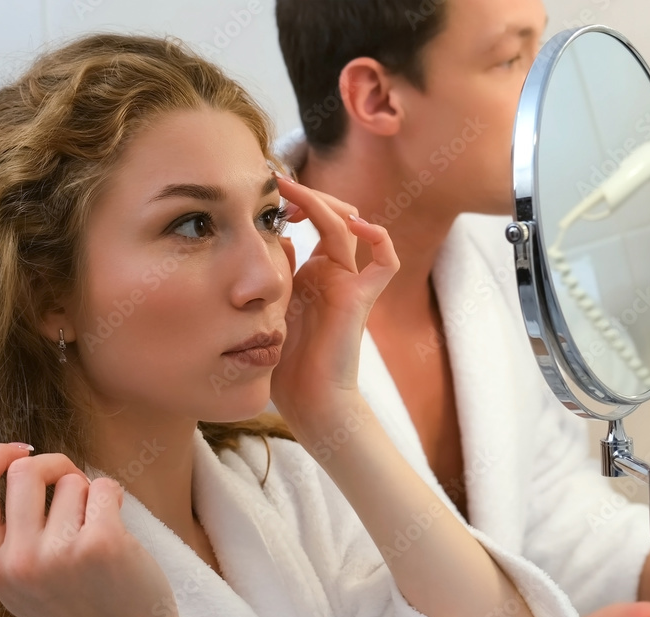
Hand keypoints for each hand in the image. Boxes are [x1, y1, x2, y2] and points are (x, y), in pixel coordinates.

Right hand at [0, 443, 186, 616]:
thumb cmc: (72, 601)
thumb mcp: (14, 578)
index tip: (21, 451)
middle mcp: (19, 561)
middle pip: (24, 470)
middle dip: (55, 466)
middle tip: (74, 486)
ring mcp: (59, 554)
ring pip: (70, 480)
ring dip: (88, 494)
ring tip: (94, 527)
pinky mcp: (101, 544)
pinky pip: (103, 486)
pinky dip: (113, 496)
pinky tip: (116, 525)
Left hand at [270, 175, 398, 431]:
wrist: (307, 401)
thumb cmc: (284, 365)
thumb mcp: (267, 308)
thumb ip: (273, 273)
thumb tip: (276, 237)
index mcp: (311, 274)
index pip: (311, 223)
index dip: (294, 202)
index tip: (266, 190)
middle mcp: (333, 273)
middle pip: (331, 217)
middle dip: (307, 195)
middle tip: (277, 182)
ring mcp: (349, 283)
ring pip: (348, 227)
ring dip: (324, 204)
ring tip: (294, 192)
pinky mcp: (362, 298)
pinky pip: (384, 262)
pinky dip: (378, 238)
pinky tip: (356, 225)